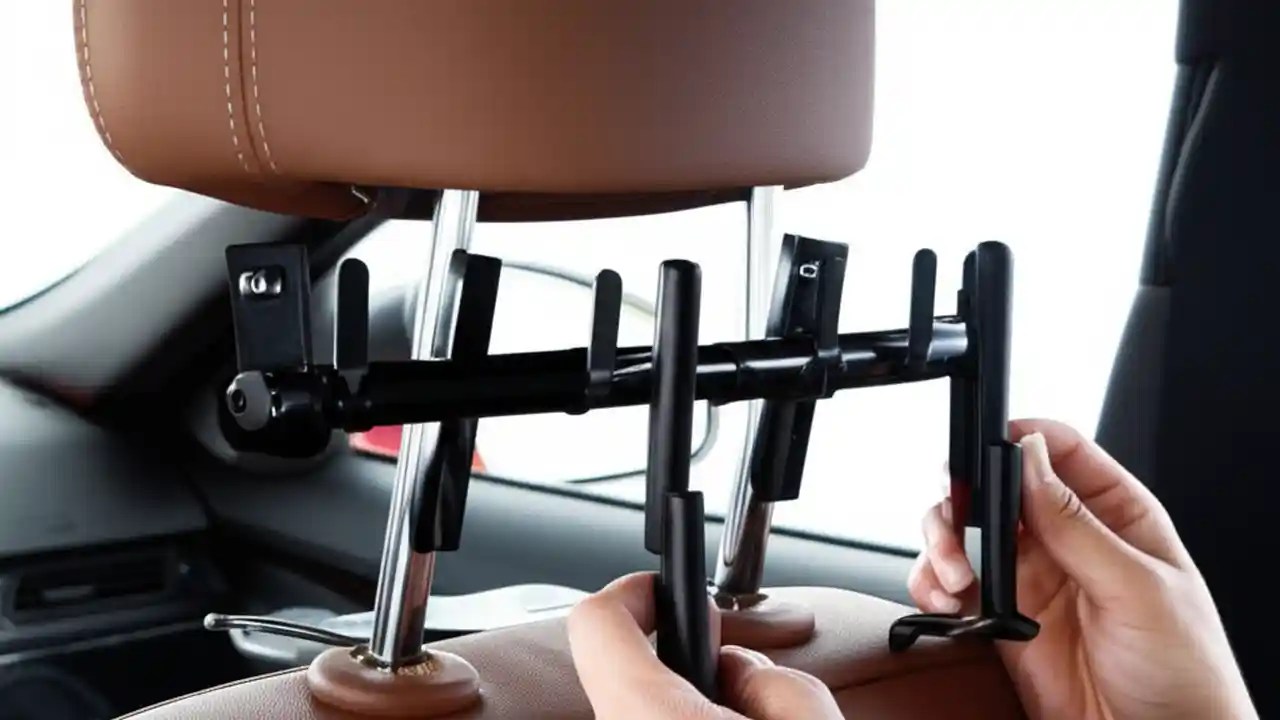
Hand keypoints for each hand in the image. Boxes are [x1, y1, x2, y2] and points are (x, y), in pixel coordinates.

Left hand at [568, 572, 840, 718]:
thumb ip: (772, 678)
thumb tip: (743, 671)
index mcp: (648, 716)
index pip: (597, 622)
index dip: (635, 591)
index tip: (666, 588)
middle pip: (630, 673)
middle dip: (690, 666)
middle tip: (745, 686)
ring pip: (644, 713)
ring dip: (689, 709)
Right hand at [909, 418, 1257, 719]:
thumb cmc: (1183, 671)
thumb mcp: (1137, 589)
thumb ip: (1077, 526)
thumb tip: (1030, 458)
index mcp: (1114, 513)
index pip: (1058, 450)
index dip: (1017, 439)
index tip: (985, 452)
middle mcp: (1065, 538)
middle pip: (995, 486)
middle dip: (962, 497)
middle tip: (954, 524)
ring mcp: (1031, 577)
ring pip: (964, 532)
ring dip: (942, 543)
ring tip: (952, 573)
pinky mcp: (1002, 618)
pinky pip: (951, 586)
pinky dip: (932, 585)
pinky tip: (947, 601)